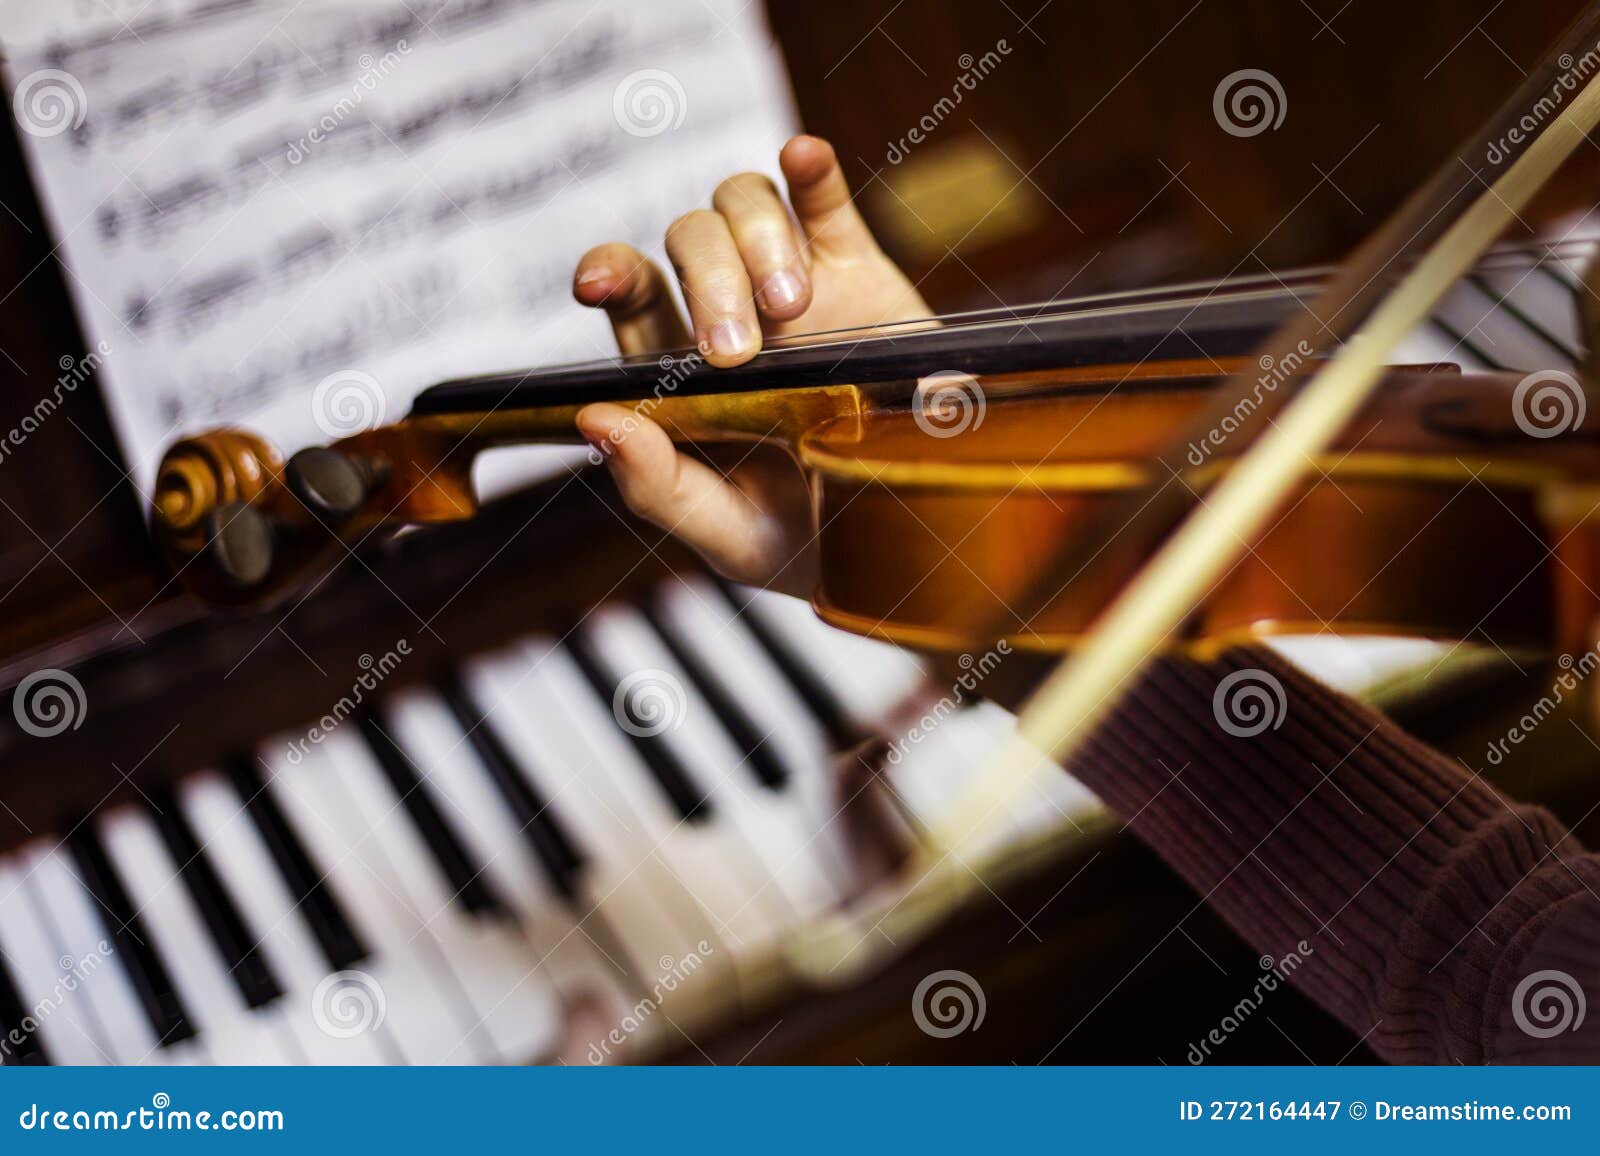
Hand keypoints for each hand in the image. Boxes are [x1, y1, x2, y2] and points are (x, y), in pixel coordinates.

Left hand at [571, 135, 929, 595]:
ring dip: (757, 237)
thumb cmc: (796, 539)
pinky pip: (824, 199)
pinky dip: (811, 171)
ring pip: (744, 203)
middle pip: (691, 240)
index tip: (598, 283)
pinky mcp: (858, 271)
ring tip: (794, 307)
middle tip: (740, 352)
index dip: (611, 271)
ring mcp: (794, 284)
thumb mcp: (725, 533)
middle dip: (709, 282)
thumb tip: (597, 418)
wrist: (904, 535)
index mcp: (680, 366)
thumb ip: (655, 486)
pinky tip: (803, 158)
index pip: (630, 291)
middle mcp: (728, 310)